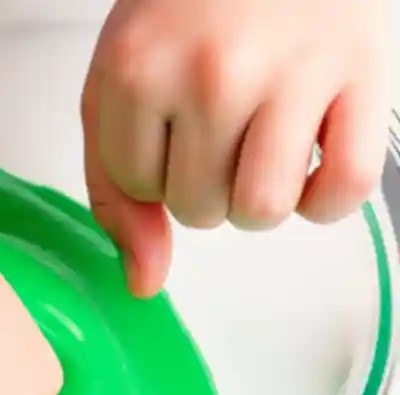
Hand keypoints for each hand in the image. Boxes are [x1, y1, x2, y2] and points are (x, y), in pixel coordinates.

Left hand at [82, 0, 391, 296]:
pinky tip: (312, 161)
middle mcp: (211, 74)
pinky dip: (328, 198)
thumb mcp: (121, 80)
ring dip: (261, 199)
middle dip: (207, 183)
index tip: (170, 119)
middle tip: (222, 124)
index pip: (135, 188)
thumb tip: (144, 281)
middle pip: (198, 208)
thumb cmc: (190, 7)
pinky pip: (343, 188)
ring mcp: (290, 75)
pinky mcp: (364, 74)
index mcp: (137, 70)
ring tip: (262, 146)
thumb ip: (115, 184)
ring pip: (262, 210)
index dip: (153, 167)